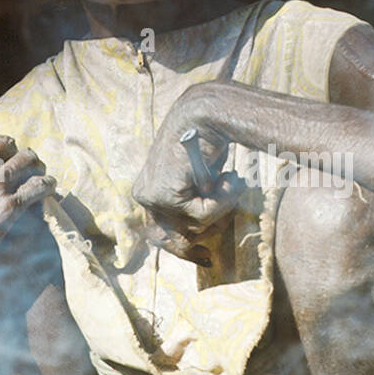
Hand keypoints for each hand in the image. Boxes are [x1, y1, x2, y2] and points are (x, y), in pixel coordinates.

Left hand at [131, 108, 245, 265]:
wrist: (206, 115)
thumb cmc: (207, 143)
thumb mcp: (198, 181)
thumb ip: (193, 205)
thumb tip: (198, 241)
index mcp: (147, 191)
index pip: (159, 235)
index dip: (184, 250)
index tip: (206, 259)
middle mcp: (144, 195)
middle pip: (173, 239)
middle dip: (201, 238)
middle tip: (218, 239)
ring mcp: (152, 196)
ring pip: (194, 228)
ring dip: (220, 209)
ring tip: (229, 182)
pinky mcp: (165, 195)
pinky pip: (201, 217)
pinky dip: (221, 202)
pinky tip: (226, 179)